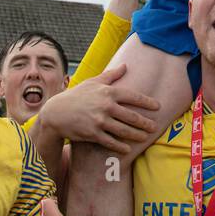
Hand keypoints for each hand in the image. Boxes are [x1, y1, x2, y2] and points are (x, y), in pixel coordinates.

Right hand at [39, 64, 159, 153]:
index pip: (133, 96)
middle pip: (131, 116)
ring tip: (145, 138)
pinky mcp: (93, 134)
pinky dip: (121, 146)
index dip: (147, 102)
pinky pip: (111, 142)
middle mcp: (105, 106)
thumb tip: (126, 65)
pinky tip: (128, 149)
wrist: (56, 113)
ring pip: (124, 131)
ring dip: (137, 135)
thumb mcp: (93, 82)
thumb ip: (111, 75)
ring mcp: (99, 121)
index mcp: (107, 92)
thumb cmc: (77, 96)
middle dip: (145, 123)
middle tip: (154, 127)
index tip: (158, 107)